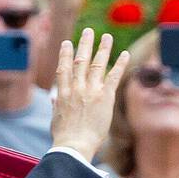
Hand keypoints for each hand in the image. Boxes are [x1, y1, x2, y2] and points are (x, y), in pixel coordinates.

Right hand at [50, 27, 130, 159]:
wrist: (74, 146)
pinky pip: (114, 76)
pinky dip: (120, 64)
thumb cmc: (64, 137)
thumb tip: (54, 99)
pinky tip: (125, 53)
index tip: (67, 43)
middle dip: (85, 44)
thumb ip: (56, 106)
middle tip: (88, 31)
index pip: (63, 68)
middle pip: (80, 60)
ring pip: (97, 64)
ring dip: (103, 48)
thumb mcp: (56, 119)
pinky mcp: (105, 97)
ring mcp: (91, 91)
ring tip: (107, 37)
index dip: (65, 54)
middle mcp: (76, 88)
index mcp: (62, 93)